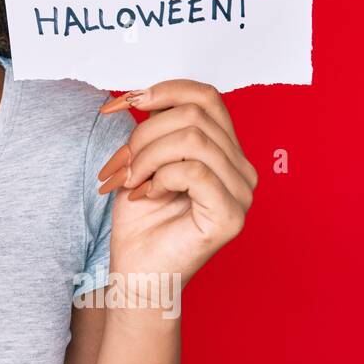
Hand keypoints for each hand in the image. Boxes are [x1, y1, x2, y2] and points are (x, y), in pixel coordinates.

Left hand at [94, 80, 257, 303]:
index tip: (123, 103)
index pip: (206, 96)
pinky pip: (194, 171)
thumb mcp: (142, 159)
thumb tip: (140, 95)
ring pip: (193, 139)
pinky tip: (146, 195)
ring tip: (130, 181)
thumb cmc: (140, 219)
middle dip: (144, 134)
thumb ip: (153, 127)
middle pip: (194, 115)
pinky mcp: (231, 216)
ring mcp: (241, 193)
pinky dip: (160, 177)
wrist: (136, 271)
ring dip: (147, 156)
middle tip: (122, 165)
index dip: (162, 91)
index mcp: (225, 150)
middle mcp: (241, 169)